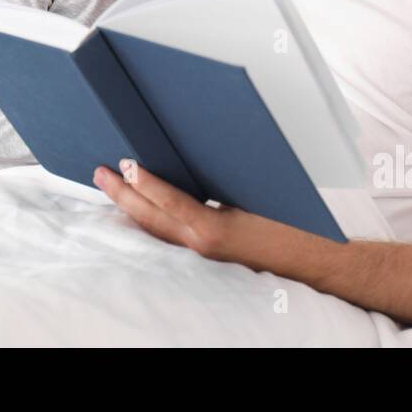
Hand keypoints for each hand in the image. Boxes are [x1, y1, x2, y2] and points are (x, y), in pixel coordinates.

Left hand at [92, 160, 328, 272]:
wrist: (311, 257)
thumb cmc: (291, 221)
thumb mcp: (255, 193)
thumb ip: (219, 180)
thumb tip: (188, 154)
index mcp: (214, 228)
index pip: (169, 201)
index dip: (144, 182)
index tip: (125, 164)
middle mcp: (202, 243)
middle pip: (150, 218)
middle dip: (122, 195)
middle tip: (100, 172)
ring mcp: (202, 251)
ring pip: (155, 229)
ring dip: (131, 207)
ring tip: (111, 186)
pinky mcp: (206, 253)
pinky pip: (169, 235)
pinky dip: (151, 218)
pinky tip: (141, 206)